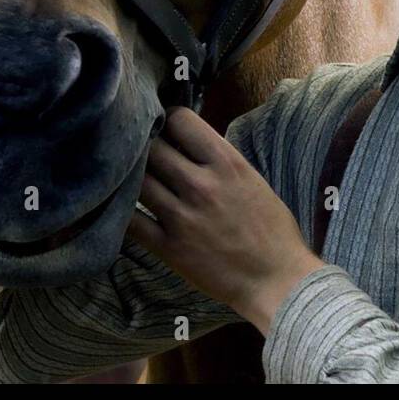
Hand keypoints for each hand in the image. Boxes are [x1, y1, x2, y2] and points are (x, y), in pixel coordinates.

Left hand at [126, 108, 324, 334]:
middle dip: (147, 145)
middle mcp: (201, 185)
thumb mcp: (251, 180)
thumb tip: (185, 144)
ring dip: (133, 176)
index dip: (168, 120)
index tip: (166, 128)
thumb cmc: (271, 230)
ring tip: (133, 178)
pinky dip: (121, 211)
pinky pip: (130, 221)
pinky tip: (123, 208)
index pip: (180, 119)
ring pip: (137, 179)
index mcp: (227, 163)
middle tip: (146, 153)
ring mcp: (182, 216)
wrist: (277, 280)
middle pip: (153, 146)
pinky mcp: (169, 247)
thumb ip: (218, 160)